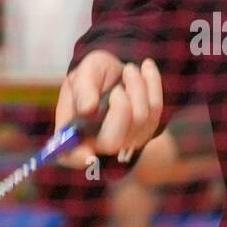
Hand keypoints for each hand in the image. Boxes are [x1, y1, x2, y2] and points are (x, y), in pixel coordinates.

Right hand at [54, 50, 163, 169]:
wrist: (115, 72)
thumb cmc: (94, 75)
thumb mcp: (84, 71)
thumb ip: (83, 88)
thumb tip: (87, 109)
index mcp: (72, 132)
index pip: (71, 155)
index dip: (78, 157)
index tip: (87, 155)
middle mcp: (97, 143)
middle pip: (112, 141)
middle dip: (120, 108)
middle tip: (117, 88)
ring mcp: (123, 142)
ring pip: (139, 119)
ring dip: (137, 86)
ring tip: (129, 69)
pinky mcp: (146, 131)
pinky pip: (155, 108)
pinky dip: (152, 84)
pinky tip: (146, 68)